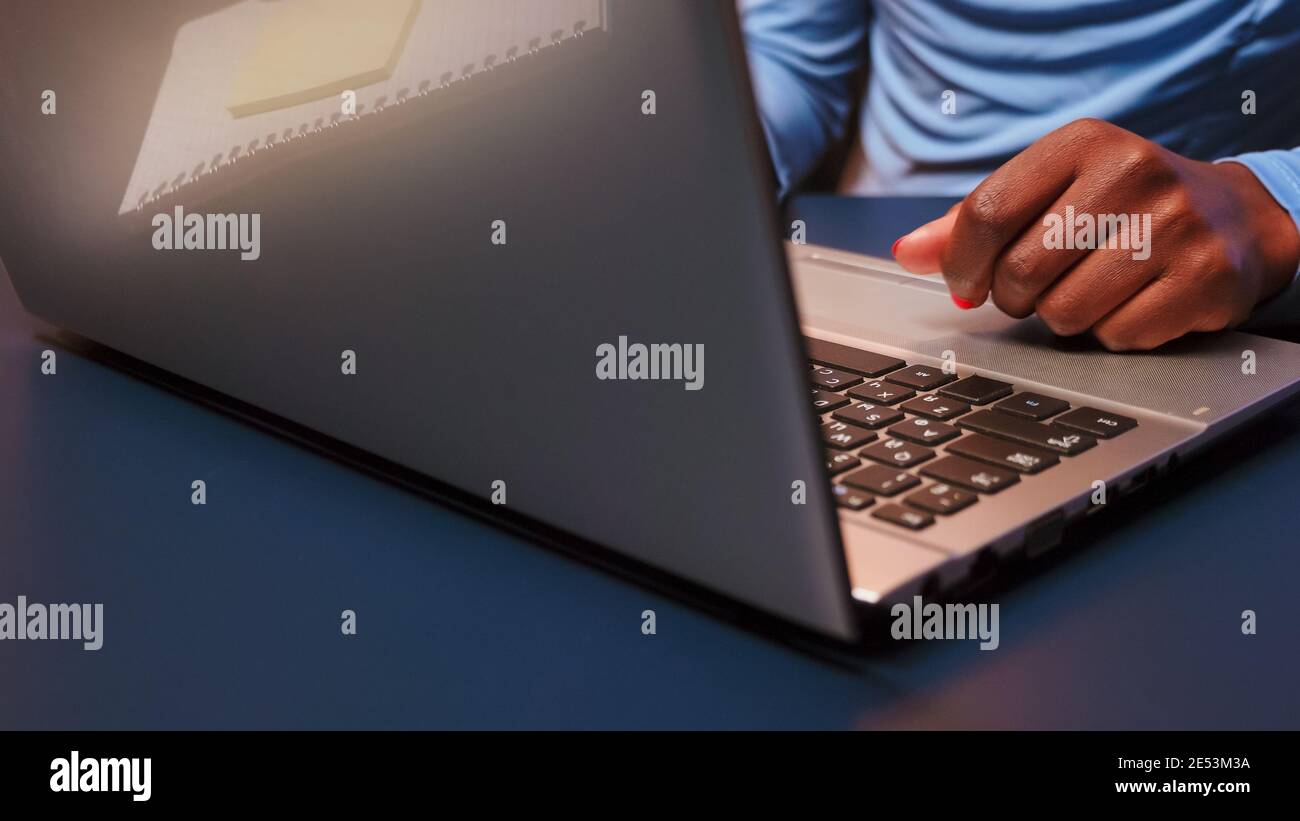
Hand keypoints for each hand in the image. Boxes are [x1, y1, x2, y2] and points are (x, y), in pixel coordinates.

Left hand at [892, 119, 1299, 350]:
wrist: (1234, 219)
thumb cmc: (1120, 206)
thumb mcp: (1051, 191)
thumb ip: (975, 221)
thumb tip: (907, 252)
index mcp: (1084, 142)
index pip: (987, 211)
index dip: (962, 262)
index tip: (965, 281)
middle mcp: (1133, 173)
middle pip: (1021, 271)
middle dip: (1014, 295)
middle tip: (1037, 287)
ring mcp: (1173, 226)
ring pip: (1063, 312)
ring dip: (1062, 317)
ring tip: (1089, 289)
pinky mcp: (1202, 279)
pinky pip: (1115, 336)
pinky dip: (1112, 333)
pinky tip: (1132, 302)